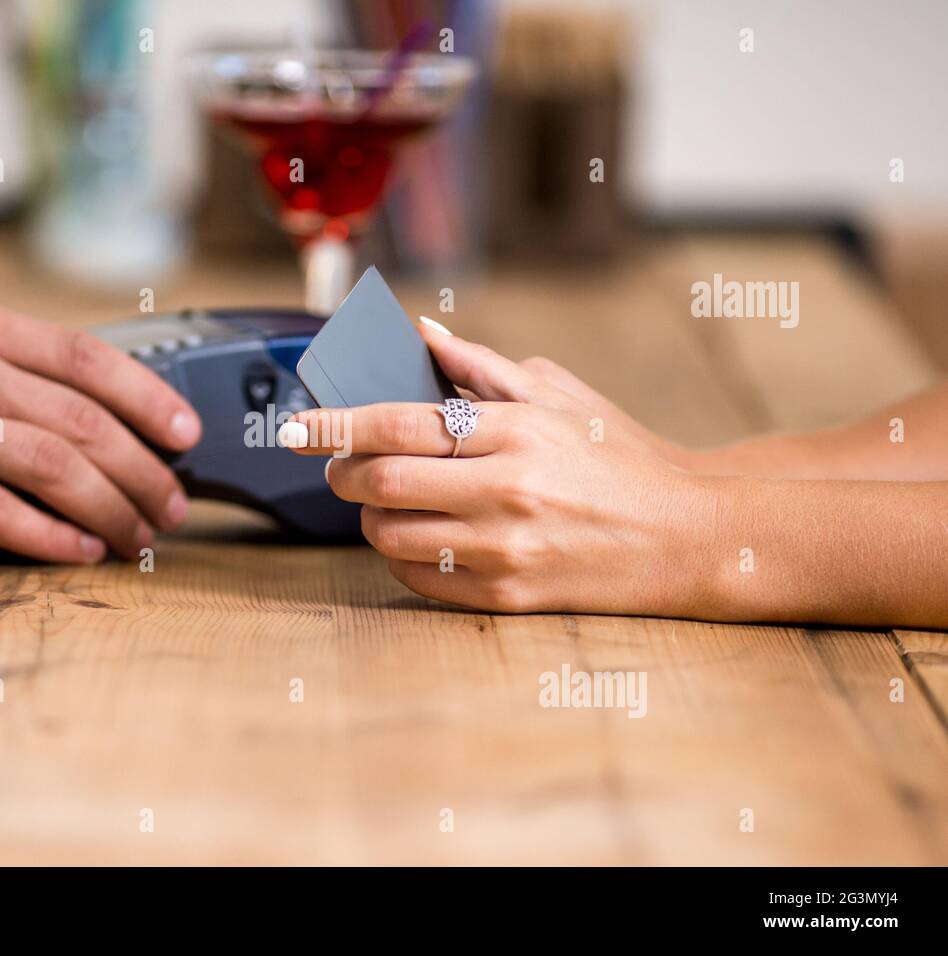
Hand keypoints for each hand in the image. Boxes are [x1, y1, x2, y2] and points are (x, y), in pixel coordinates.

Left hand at [283, 323, 721, 613]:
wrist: (686, 536)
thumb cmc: (619, 457)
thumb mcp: (559, 395)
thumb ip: (481, 367)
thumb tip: (418, 336)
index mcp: (515, 430)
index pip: (398, 422)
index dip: (334, 424)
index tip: (295, 427)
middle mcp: (506, 491)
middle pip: (380, 483)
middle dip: (342, 472)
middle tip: (338, 465)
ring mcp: (505, 550)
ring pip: (389, 535)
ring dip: (367, 516)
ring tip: (383, 500)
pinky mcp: (506, 597)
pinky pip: (417, 579)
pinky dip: (399, 555)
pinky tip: (417, 535)